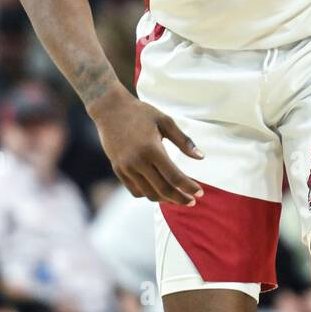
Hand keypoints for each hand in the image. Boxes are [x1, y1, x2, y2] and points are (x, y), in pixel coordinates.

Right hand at [90, 87, 203, 205]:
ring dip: (165, 199)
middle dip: (180, 199)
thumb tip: (200, 157)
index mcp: (152, 149)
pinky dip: (149, 194)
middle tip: (192, 201)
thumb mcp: (165, 121)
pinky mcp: (118, 170)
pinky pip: (135, 191)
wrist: (110, 110)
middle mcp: (137, 162)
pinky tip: (160, 191)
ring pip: (149, 194)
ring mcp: (126, 168)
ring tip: (178, 198)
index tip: (200, 193)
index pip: (174, 177)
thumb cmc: (140, 113)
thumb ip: (183, 141)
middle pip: (163, 190)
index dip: (189, 187)